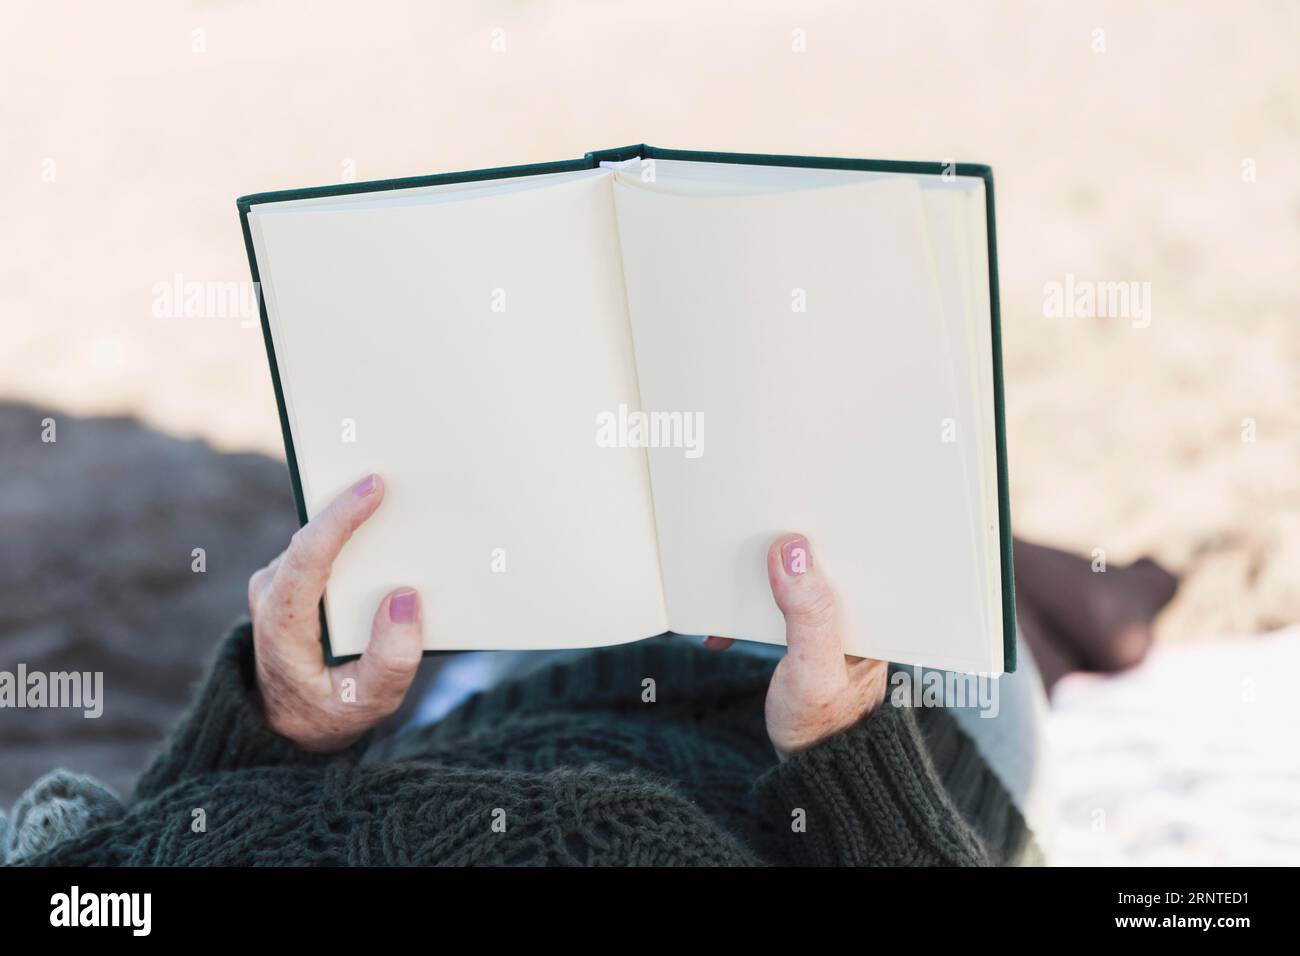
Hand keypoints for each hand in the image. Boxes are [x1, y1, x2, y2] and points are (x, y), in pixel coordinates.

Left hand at [247, 474, 422, 751]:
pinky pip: (323, 543)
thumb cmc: (330, 713)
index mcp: (282, 624)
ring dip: (358, 516)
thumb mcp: (368, 704)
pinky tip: (390, 521)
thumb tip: (406, 596)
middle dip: (357, 503)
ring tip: (405, 491)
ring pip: (317, 534)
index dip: (341, 518)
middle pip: (314, 534)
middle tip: (405, 472)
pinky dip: (355, 532)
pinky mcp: (292, 576)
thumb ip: (391, 661)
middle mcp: (271, 592)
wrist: (288, 724)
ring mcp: (277, 581)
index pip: (308, 557)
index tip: (374, 486)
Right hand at [705, 534, 887, 758]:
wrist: (813, 768)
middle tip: (752, 523)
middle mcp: (860, 611)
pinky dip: (747, 612)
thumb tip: (793, 550)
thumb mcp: (814, 669)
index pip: (858, 550)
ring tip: (730, 567)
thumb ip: (808, 613)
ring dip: (762, 576)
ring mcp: (833, 622)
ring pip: (796, 579)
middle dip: (787, 543)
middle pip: (823, 559)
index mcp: (878, 613)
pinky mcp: (808, 633)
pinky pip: (775, 606)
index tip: (790, 503)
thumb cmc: (824, 725)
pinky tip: (724, 630)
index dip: (828, 521)